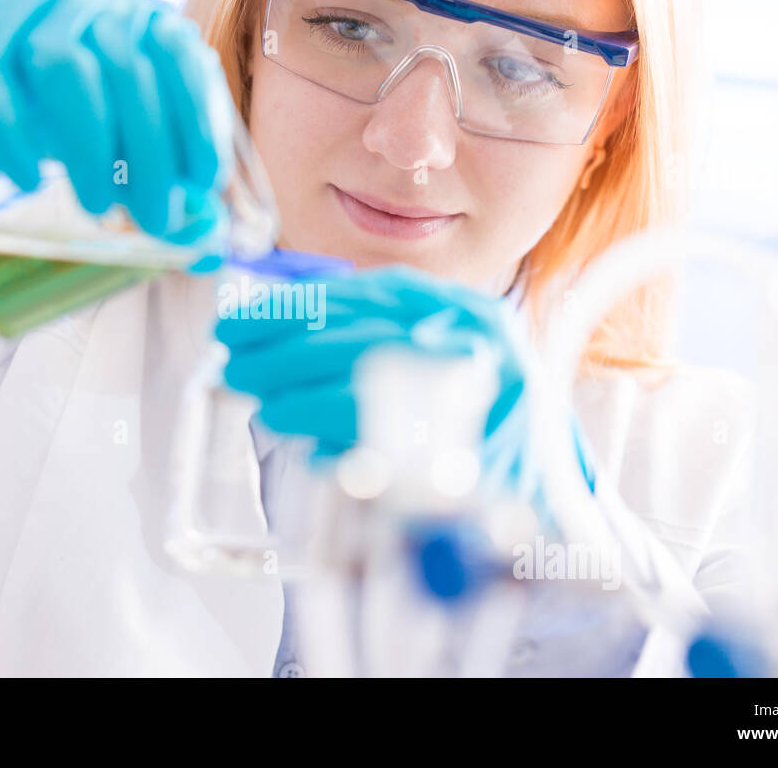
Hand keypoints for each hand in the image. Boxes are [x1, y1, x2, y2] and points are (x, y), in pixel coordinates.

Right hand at [0, 0, 231, 245]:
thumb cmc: (60, 96)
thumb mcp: (116, 121)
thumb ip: (164, 174)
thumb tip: (206, 248)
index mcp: (134, 18)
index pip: (178, 55)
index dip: (196, 118)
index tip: (203, 181)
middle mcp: (85, 7)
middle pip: (126, 71)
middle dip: (150, 154)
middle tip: (155, 218)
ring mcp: (23, 23)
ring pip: (63, 69)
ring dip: (90, 145)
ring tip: (101, 206)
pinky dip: (15, 142)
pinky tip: (32, 182)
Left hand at [214, 266, 595, 491]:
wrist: (542, 478)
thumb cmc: (468, 402)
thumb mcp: (433, 342)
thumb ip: (369, 323)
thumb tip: (276, 318)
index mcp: (467, 313)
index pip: (367, 298)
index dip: (294, 309)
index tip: (238, 322)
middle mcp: (480, 355)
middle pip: (361, 344)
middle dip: (284, 355)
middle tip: (235, 365)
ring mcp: (479, 414)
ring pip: (369, 400)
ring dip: (304, 404)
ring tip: (268, 408)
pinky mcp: (468, 475)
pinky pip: (388, 462)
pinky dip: (340, 455)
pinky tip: (311, 451)